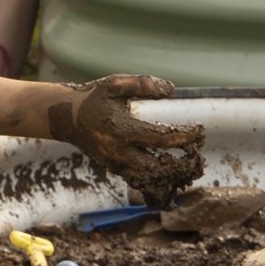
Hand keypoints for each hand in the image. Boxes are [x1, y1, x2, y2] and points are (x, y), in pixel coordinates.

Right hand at [45, 73, 206, 203]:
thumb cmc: (92, 97)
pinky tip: (171, 175)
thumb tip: (172, 89)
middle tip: (197, 155)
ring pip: (149, 178)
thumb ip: (143, 84)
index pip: (162, 139)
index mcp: (123, 129)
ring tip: (188, 167)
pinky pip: (137, 180)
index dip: (185, 137)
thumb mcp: (115, 84)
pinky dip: (155, 180)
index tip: (200, 132)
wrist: (64, 118)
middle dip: (181, 162)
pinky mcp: (113, 168)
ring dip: (170, 175)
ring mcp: (116, 163)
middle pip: (159, 166)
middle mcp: (120, 151)